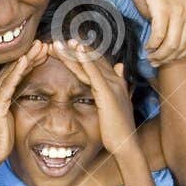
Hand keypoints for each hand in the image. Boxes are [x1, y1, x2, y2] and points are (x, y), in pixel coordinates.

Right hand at [0, 43, 45, 168]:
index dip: (28, 60)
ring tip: (39, 46)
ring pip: (12, 71)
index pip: (13, 71)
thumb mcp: (5, 115)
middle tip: (44, 43)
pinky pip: (8, 83)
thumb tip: (14, 92)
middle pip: (13, 67)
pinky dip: (17, 70)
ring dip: (26, 57)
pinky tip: (25, 60)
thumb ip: (8, 101)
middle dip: (29, 54)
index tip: (42, 51)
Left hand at [62, 42, 137, 156]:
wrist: (126, 145)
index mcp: (115, 83)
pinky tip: (75, 49)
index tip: (68, 47)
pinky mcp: (107, 93)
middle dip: (75, 50)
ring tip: (60, 42)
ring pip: (90, 63)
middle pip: (91, 60)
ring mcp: (112, 85)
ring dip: (75, 51)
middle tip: (59, 40)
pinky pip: (93, 72)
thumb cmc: (118, 130)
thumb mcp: (117, 105)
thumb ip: (117, 86)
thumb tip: (120, 67)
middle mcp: (115, 80)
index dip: (83, 55)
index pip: (96, 64)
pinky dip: (84, 59)